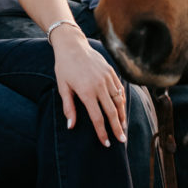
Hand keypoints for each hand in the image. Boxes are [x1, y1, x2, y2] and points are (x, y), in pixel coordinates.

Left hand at [50, 25, 127, 146]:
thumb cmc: (64, 67)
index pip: (97, 117)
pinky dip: (122, 100)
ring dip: (122, 115)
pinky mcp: (111, 71)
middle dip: (117, 128)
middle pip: (112, 112)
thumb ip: (68, 107)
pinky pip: (120, 89)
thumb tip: (70, 126)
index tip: (106, 143)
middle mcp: (99, 85)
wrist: (72, 45)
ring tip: (124, 127)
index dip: (102, 132)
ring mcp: (107, 78)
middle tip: (121, 141)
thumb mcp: (63, 87)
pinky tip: (122, 108)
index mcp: (86, 91)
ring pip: (119, 101)